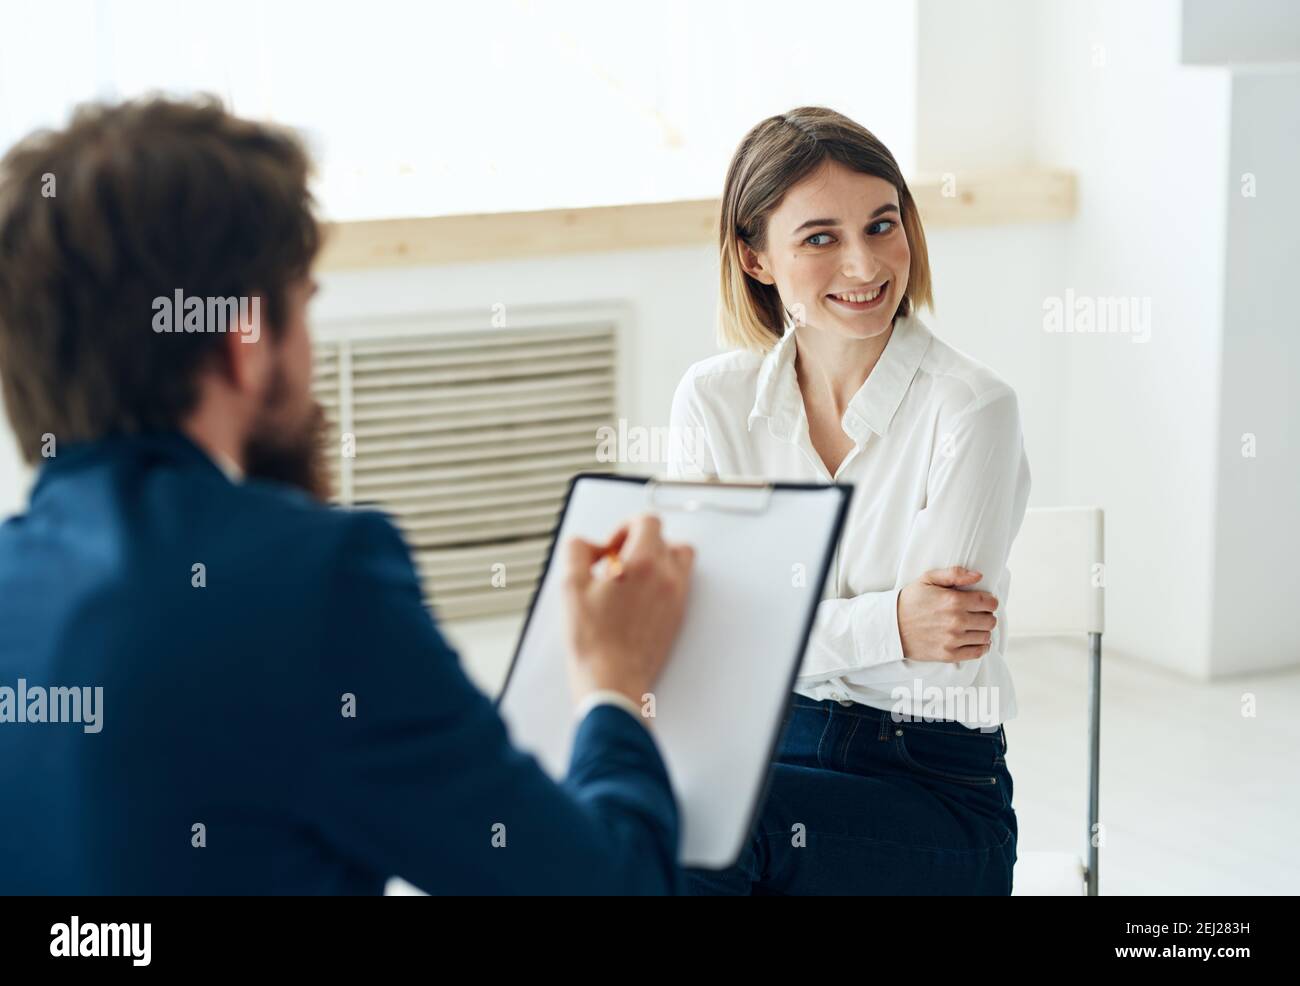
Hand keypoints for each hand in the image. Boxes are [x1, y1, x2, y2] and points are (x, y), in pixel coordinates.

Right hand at [563, 513, 694, 710]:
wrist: (613, 681)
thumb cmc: (594, 641)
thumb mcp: (571, 586)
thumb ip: (577, 551)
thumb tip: (588, 546)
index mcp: (644, 563)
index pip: (648, 521)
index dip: (624, 527)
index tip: (610, 548)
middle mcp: (667, 577)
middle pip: (664, 538)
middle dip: (637, 543)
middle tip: (615, 565)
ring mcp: (676, 598)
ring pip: (679, 559)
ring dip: (657, 559)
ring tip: (631, 577)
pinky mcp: (677, 617)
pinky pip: (679, 584)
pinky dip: (662, 582)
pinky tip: (637, 599)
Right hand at [898, 566, 998, 662]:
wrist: (891, 626)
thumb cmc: (910, 601)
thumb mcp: (928, 578)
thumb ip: (954, 574)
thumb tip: (979, 576)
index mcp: (953, 601)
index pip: (989, 603)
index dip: (990, 601)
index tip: (983, 602)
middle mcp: (956, 621)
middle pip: (990, 620)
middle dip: (986, 616)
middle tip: (977, 614)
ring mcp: (953, 640)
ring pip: (985, 636)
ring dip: (983, 631)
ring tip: (973, 626)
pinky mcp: (948, 654)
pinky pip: (977, 653)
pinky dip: (982, 647)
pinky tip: (976, 641)